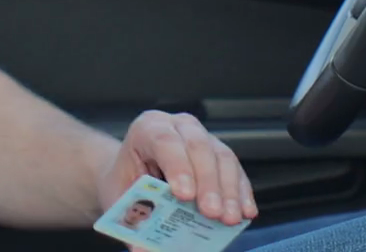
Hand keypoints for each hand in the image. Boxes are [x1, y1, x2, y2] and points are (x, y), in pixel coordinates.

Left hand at [98, 110, 255, 227]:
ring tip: (229, 219)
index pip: (164, 141)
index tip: (184, 196)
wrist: (135, 175)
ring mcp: (203, 137)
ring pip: (222, 157)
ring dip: (229, 191)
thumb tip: (143, 250)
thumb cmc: (126, 183)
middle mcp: (178, 126)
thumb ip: (132, 221)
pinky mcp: (220, 154)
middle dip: (208, 182)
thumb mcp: (120, 199)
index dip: (177, 166)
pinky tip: (245, 212)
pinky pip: (236, 170)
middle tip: (212, 213)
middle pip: (198, 146)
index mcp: (148, 128)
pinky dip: (242, 192)